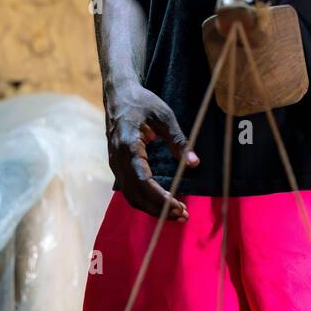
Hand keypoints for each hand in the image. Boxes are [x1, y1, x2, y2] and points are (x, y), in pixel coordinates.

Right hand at [104, 81, 197, 221]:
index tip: (179, 206)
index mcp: (128, 146)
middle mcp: (118, 159)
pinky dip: (145, 200)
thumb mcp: (164, 116)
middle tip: (183, 215)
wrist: (119, 95)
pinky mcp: (117, 166)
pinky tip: (161, 204)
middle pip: (136, 194)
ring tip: (176, 213)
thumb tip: (195, 164)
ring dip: (152, 208)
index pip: (142, 181)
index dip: (160, 198)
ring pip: (131, 195)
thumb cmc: (142, 102)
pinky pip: (129, 189)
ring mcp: (115, 164)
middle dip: (159, 209)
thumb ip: (179, 140)